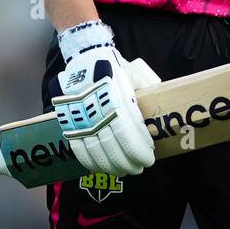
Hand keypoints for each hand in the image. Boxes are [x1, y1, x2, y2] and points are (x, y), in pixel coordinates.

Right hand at [51, 23, 156, 176]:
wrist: (85, 57)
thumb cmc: (114, 68)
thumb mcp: (135, 76)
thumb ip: (147, 93)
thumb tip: (160, 113)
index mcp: (116, 99)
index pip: (128, 134)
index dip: (138, 151)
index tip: (148, 159)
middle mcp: (97, 110)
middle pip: (112, 146)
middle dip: (126, 162)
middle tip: (138, 169)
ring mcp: (81, 116)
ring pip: (95, 150)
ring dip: (109, 165)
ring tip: (122, 171)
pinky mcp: (69, 119)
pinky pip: (77, 146)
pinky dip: (89, 161)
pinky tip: (99, 167)